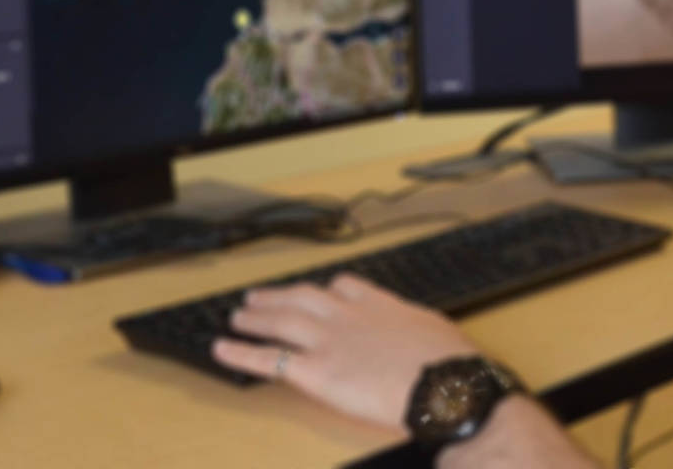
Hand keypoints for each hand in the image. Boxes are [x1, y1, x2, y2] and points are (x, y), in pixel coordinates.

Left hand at [212, 274, 479, 431]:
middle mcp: (346, 315)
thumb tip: (418, 334)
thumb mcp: (434, 329)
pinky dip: (242, 353)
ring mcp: (327, 341)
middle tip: (258, 297)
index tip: (319, 290)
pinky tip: (223, 349)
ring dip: (255, 317)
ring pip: (280, 321)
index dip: (326, 289)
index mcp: (378, 304)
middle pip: (301, 297)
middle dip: (278, 297)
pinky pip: (270, 360)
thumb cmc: (449, 363)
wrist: (443, 385)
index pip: (344, 286)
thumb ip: (413, 326)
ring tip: (238, 316)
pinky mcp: (315, 372)